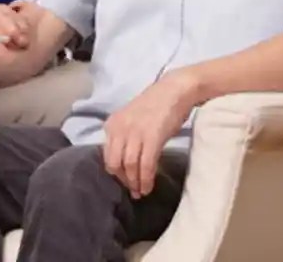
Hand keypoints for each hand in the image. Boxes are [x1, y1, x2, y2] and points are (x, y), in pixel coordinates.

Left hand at [103, 73, 195, 198]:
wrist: (175, 90)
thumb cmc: (156, 105)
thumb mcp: (131, 119)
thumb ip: (124, 136)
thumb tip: (124, 161)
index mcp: (112, 124)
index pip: (107, 155)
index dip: (115, 172)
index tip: (124, 181)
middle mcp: (120, 128)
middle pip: (114, 163)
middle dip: (123, 180)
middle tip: (132, 189)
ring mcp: (135, 132)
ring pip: (129, 166)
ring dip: (135, 182)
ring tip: (141, 192)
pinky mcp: (152, 137)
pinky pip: (145, 164)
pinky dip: (146, 179)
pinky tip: (148, 187)